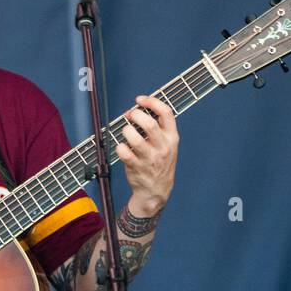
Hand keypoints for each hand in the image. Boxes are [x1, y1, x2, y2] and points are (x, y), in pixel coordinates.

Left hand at [116, 94, 178, 215]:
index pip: (166, 113)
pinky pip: (123, 152)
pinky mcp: (136, 167)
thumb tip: (133, 111)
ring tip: (126, 132)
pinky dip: (119, 147)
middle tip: (130, 116)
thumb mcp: (166, 145)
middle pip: (149, 124)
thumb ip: (155, 128)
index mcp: (172, 137)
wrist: (156, 191)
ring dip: (126, 131)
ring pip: (134, 138)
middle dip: (135, 115)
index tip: (140, 100)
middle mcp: (163, 147)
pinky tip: (122, 148)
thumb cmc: (159, 163)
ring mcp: (150, 158)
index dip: (152, 101)